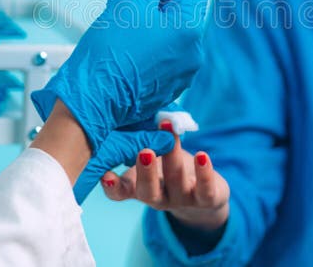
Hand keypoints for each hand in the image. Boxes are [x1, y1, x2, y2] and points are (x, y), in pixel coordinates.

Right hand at [31, 0, 207, 153]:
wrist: (92, 98)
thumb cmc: (110, 50)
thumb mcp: (129, 1)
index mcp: (189, 28)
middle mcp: (193, 52)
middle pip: (181, 10)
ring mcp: (182, 72)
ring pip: (170, 32)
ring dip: (148, 15)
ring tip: (117, 9)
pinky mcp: (168, 86)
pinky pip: (164, 54)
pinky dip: (148, 39)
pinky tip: (123, 34)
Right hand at [102, 122, 230, 231]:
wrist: (203, 197)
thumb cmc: (167, 169)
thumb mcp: (150, 159)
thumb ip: (137, 143)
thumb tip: (125, 112)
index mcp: (139, 188)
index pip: (120, 192)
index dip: (112, 186)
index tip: (105, 175)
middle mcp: (158, 197)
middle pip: (148, 191)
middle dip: (146, 172)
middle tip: (143, 152)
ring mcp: (182, 200)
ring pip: (176, 181)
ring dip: (173, 158)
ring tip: (171, 133)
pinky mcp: (207, 200)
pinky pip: (206, 190)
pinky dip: (204, 173)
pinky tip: (202, 155)